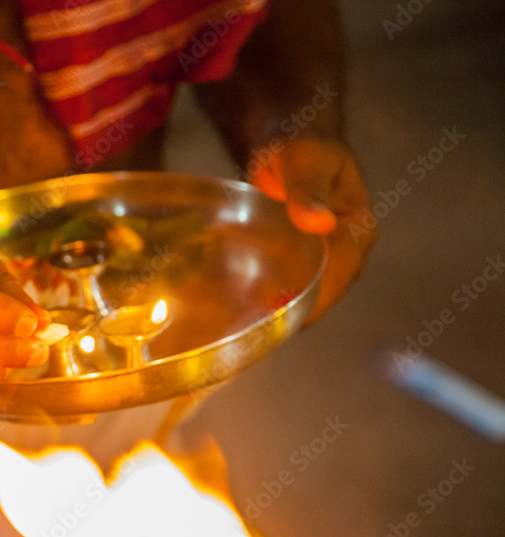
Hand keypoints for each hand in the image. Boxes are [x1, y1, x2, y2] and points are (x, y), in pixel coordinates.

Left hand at [250, 137, 376, 324]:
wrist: (289, 143)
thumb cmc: (302, 148)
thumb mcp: (305, 160)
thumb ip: (308, 189)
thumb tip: (318, 222)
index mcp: (357, 231)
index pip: (338, 279)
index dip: (313, 303)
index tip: (281, 321)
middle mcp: (347, 253)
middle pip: (322, 296)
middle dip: (292, 314)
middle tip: (254, 330)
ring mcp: (326, 260)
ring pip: (306, 296)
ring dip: (280, 310)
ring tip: (246, 326)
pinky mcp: (305, 262)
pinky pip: (291, 287)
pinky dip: (270, 297)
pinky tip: (242, 307)